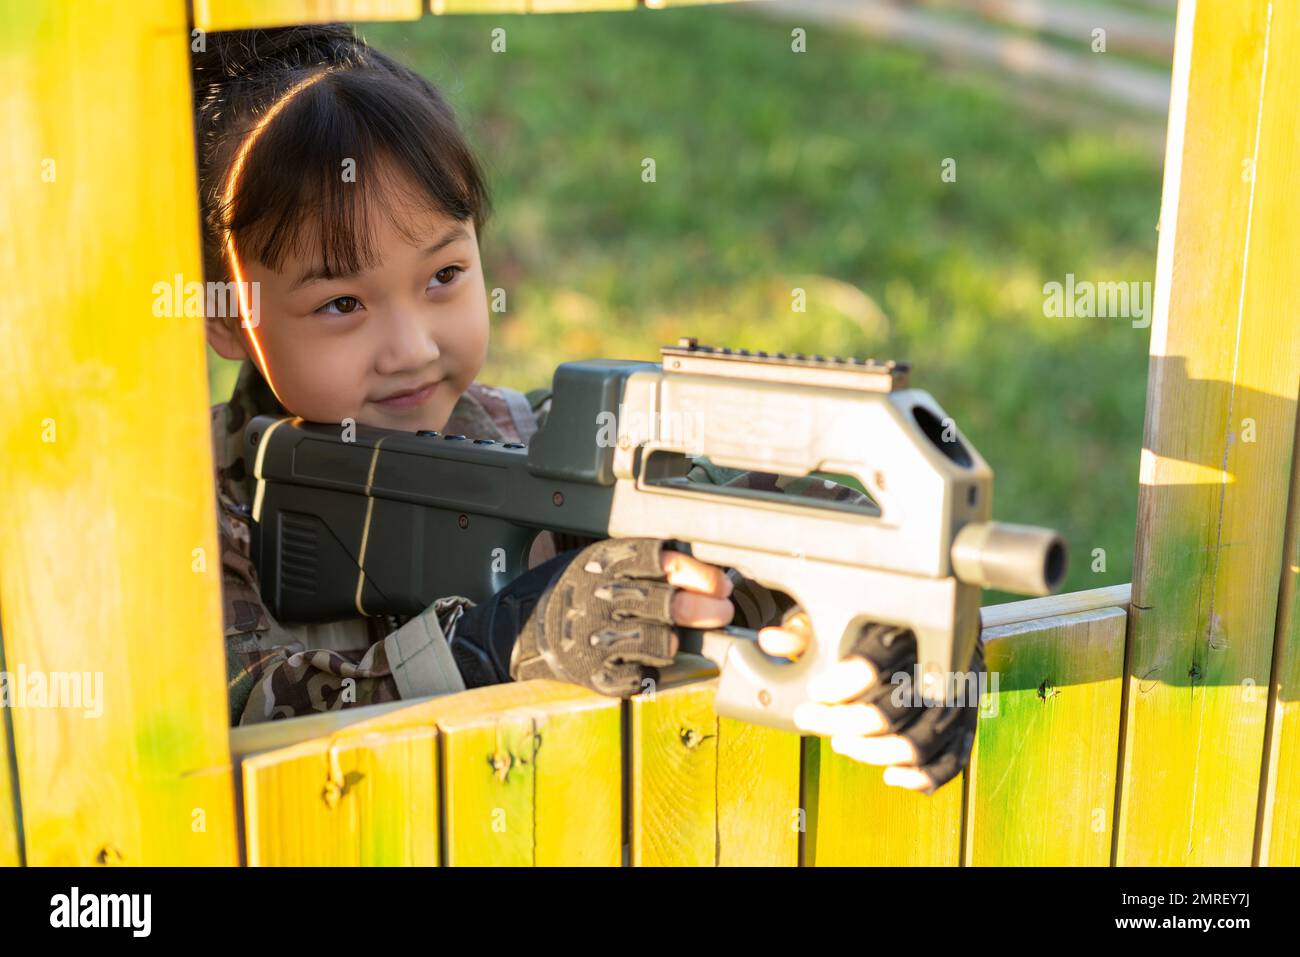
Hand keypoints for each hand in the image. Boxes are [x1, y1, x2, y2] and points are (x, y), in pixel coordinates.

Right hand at [509, 538, 732, 695]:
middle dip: (705, 609)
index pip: (663, 563)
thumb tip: (703, 573)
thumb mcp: (599, 562)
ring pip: (663, 643)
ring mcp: (599, 638)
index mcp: (605, 565)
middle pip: (669, 604)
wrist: (525, 630)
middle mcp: (603, 599)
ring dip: (677, 640)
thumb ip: (642, 565)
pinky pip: (644, 674)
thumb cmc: (575, 592)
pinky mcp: (598, 673)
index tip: (719, 584)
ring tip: (675, 636)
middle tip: (722, 611)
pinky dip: (651, 668)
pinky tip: (644, 659)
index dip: (699, 574)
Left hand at [758, 611, 982, 794]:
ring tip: (840, 743)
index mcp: (910, 628)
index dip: (843, 682)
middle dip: (843, 722)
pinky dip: (920, 776)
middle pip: (894, 707)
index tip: (817, 691)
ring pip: (921, 741)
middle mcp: (940, 663)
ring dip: (873, 752)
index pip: (880, 658)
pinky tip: (890, 774)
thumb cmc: (885, 623)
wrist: (944, 621)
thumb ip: (810, 631)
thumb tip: (773, 640)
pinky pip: (952, 761)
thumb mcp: (843, 617)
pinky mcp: (967, 723)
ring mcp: (958, 697)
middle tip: (812, 720)